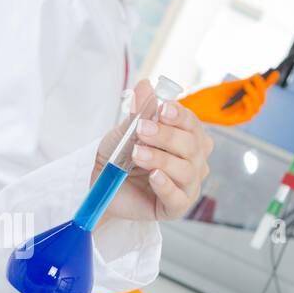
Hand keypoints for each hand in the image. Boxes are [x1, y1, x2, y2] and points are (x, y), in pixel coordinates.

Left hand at [93, 79, 212, 222]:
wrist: (99, 183)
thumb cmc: (119, 156)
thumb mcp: (127, 131)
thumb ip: (140, 112)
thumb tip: (146, 84)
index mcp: (188, 139)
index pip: (193, 124)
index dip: (180, 116)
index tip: (162, 108)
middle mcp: (194, 162)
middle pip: (192, 145)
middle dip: (167, 136)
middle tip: (142, 130)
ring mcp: (187, 186)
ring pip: (186, 170)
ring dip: (162, 159)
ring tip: (138, 154)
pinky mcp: (176, 208)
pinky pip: (178, 197)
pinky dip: (166, 185)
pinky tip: (153, 176)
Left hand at [180, 70, 278, 125]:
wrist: (188, 105)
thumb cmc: (204, 97)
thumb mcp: (225, 87)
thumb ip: (242, 83)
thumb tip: (258, 75)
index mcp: (239, 101)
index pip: (257, 93)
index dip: (266, 84)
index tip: (274, 73)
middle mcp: (240, 110)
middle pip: (259, 101)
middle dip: (262, 89)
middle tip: (258, 78)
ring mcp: (235, 116)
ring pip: (255, 108)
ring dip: (256, 95)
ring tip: (250, 84)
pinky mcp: (230, 121)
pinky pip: (246, 116)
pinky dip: (249, 105)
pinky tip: (246, 96)